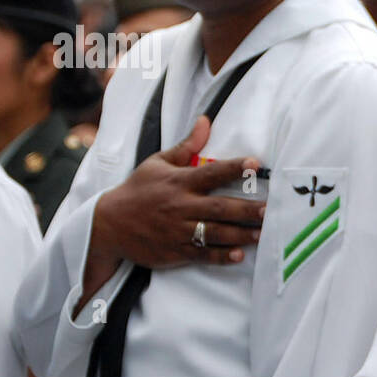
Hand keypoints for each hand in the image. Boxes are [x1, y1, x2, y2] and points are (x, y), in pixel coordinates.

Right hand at [91, 115, 265, 269]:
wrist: (108, 224)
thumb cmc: (138, 189)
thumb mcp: (158, 162)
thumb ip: (187, 146)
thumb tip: (205, 121)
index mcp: (179, 182)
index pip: (211, 172)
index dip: (235, 167)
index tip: (256, 163)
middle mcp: (181, 206)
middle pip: (219, 208)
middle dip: (246, 209)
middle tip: (268, 209)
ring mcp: (178, 231)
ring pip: (214, 233)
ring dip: (240, 234)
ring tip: (262, 233)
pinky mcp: (175, 251)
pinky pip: (202, 254)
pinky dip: (220, 255)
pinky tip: (238, 255)